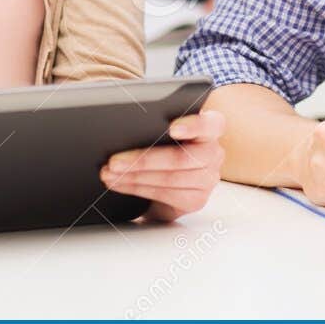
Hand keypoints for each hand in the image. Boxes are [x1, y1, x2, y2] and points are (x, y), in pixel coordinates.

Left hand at [101, 110, 225, 220]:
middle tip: (115, 161)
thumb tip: (126, 124)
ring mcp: (208, 179)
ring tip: (110, 173)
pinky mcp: (196, 200)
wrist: (171, 171)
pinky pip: (165, 195)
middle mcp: (214, 153)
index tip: (171, 128)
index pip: (210, 124)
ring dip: (134, 177)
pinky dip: (138, 189)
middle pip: (181, 158)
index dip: (192, 125)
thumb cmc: (166, 141)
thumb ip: (158, 124)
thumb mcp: (164, 128)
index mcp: (211, 128)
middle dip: (144, 160)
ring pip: (170, 179)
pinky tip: (121, 184)